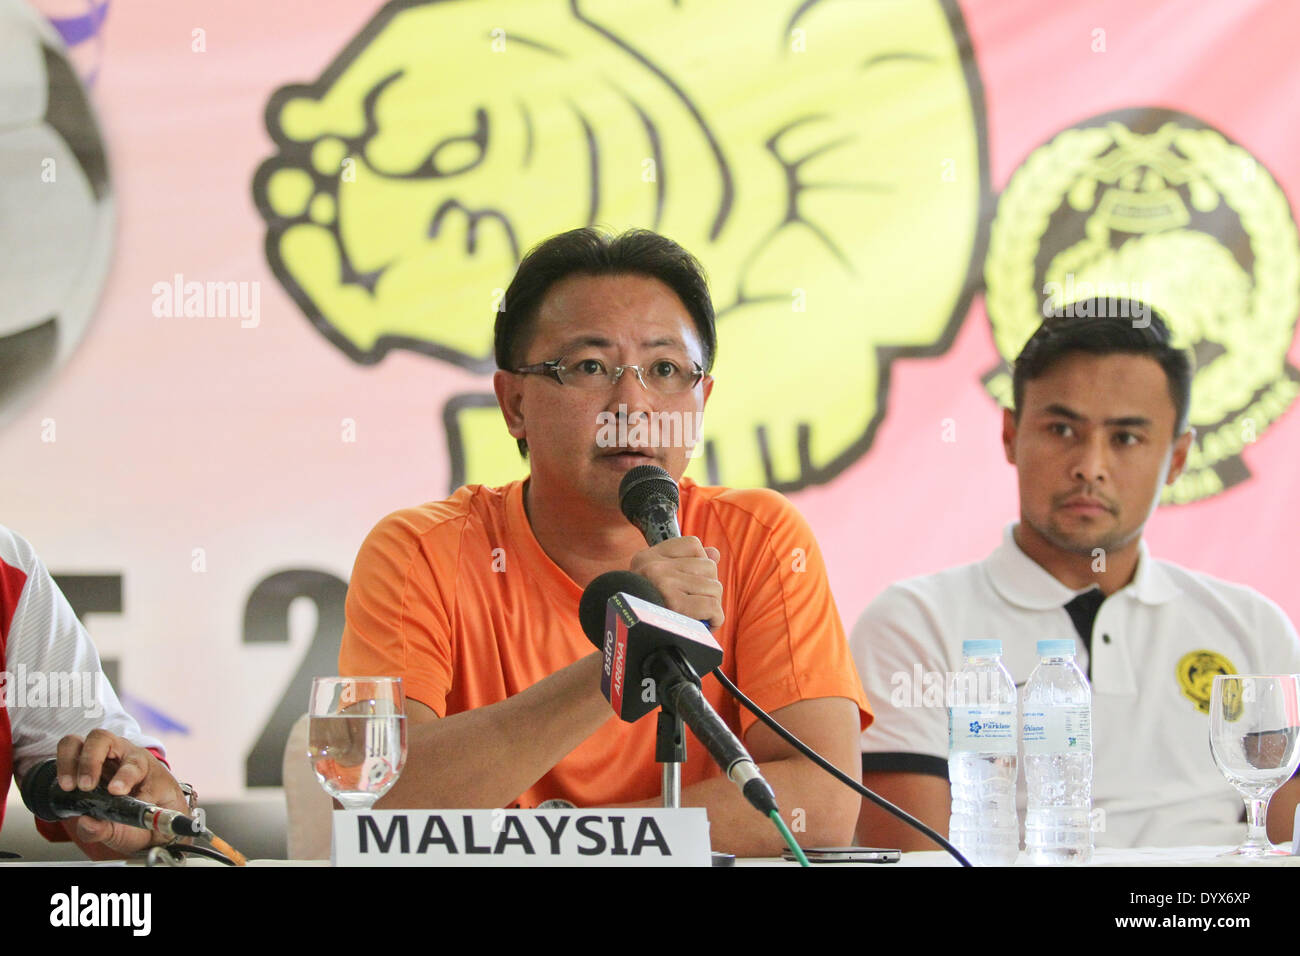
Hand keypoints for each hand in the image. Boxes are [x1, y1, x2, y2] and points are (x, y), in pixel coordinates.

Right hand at [55, 730, 187, 855]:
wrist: (142, 807)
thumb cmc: (144, 811)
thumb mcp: (137, 826)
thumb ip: (112, 828)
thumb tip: (87, 823)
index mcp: (143, 766)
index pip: (134, 763)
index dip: (124, 776)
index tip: (115, 791)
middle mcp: (119, 754)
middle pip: (102, 739)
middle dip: (90, 761)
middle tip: (86, 787)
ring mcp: (98, 755)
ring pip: (78, 742)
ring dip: (69, 761)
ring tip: (68, 786)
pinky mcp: (79, 762)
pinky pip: (66, 751)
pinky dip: (61, 765)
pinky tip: (63, 786)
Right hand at [629, 536, 723, 627]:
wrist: (626, 640)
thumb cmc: (647, 614)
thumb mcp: (657, 582)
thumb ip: (686, 564)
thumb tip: (714, 553)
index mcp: (647, 558)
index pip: (692, 545)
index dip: (699, 564)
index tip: (691, 583)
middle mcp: (653, 566)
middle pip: (709, 566)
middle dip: (709, 588)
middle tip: (694, 605)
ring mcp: (663, 583)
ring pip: (715, 587)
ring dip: (712, 605)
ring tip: (696, 616)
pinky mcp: (674, 604)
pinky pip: (712, 606)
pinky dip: (715, 619)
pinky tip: (704, 625)